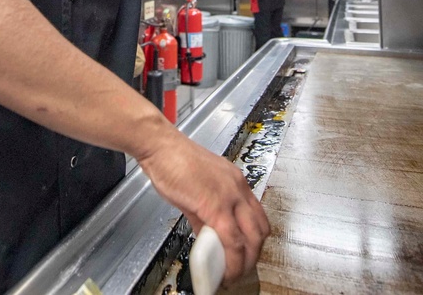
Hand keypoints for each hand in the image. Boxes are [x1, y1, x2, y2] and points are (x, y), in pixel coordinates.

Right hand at [137, 129, 269, 283]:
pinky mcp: (215, 207)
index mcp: (237, 183)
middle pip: (260, 230)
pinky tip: (222, 269)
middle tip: (242, 268)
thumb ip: (206, 213)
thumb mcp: (199, 188)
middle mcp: (239, 189)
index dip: (255, 240)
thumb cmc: (176, 162)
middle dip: (254, 255)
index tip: (247, 252)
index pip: (258, 217)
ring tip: (233, 274)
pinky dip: (230, 260)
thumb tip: (208, 235)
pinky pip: (230, 241)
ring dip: (244, 262)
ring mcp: (230, 198)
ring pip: (249, 239)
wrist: (163, 148)